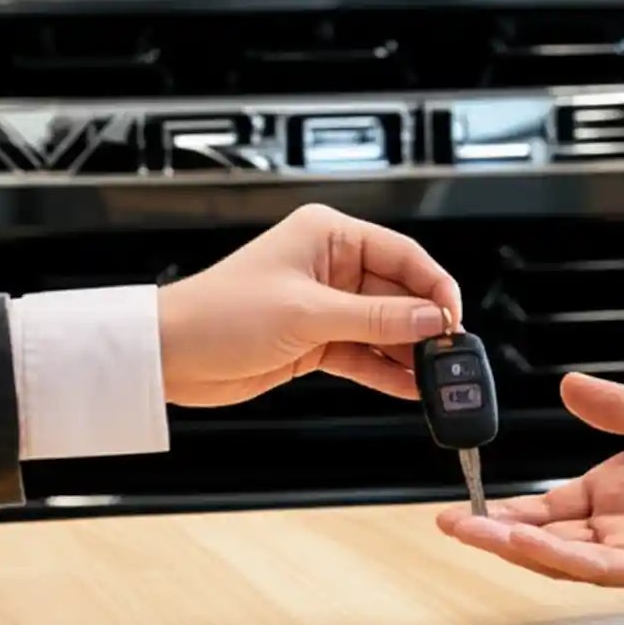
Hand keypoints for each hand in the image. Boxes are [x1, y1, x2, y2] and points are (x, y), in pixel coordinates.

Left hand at [157, 204, 460, 405]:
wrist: (170, 356)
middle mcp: (332, 267)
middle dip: (424, 326)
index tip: (453, 318)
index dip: (434, 287)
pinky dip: (386, 371)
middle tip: (449, 355)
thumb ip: (375, 319)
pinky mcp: (318, 341)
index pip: (403, 255)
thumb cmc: (220, 313)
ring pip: (386, 328)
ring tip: (435, 378)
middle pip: (399, 294)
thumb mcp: (307, 314)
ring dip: (409, 353)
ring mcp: (326, 306)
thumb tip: (427, 319)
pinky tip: (410, 387)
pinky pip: (366, 354)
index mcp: (329, 237)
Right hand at [437, 373, 623, 592]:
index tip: (466, 503)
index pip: (549, 504)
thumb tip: (570, 385)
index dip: (507, 507)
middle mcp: (621, 524)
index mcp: (617, 488)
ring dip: (520, 547)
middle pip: (546, 536)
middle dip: (497, 532)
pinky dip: (565, 559)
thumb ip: (620, 408)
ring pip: (565, 556)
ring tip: (477, 534)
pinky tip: (533, 546)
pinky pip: (604, 567)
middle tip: (453, 524)